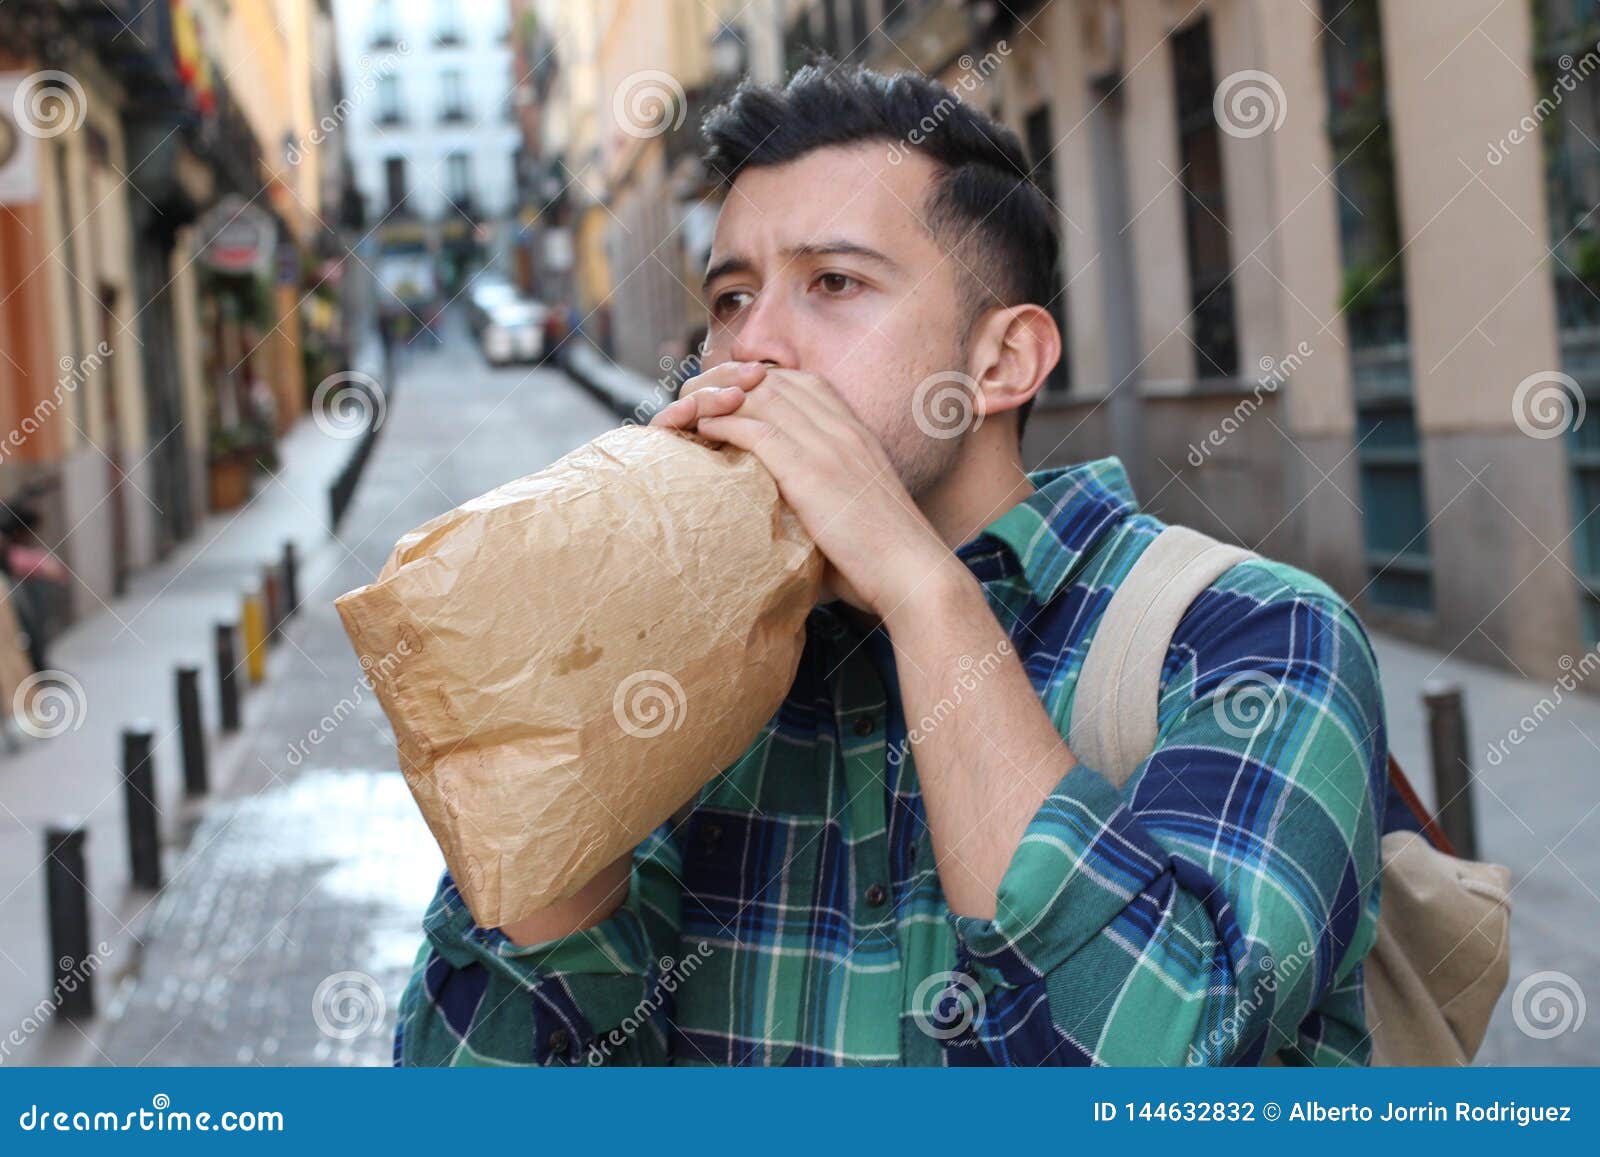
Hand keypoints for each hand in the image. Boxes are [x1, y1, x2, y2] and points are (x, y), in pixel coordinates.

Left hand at [651, 364, 960, 617]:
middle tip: (690, 398)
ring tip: (685, 412)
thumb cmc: (882, 559)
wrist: (914, 575)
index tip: (727, 396)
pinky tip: (700, 431)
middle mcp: (842, 428)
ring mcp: (828, 445)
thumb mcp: (853, 508)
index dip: (757, 381)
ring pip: (757, 397)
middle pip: (770, 380)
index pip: (799, 381)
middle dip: (723, 381)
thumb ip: (823, 496)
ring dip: (714, 399)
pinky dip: (722, 424)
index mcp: (855, 431)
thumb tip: (788, 520)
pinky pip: (755, 431)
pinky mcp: (811, 471)